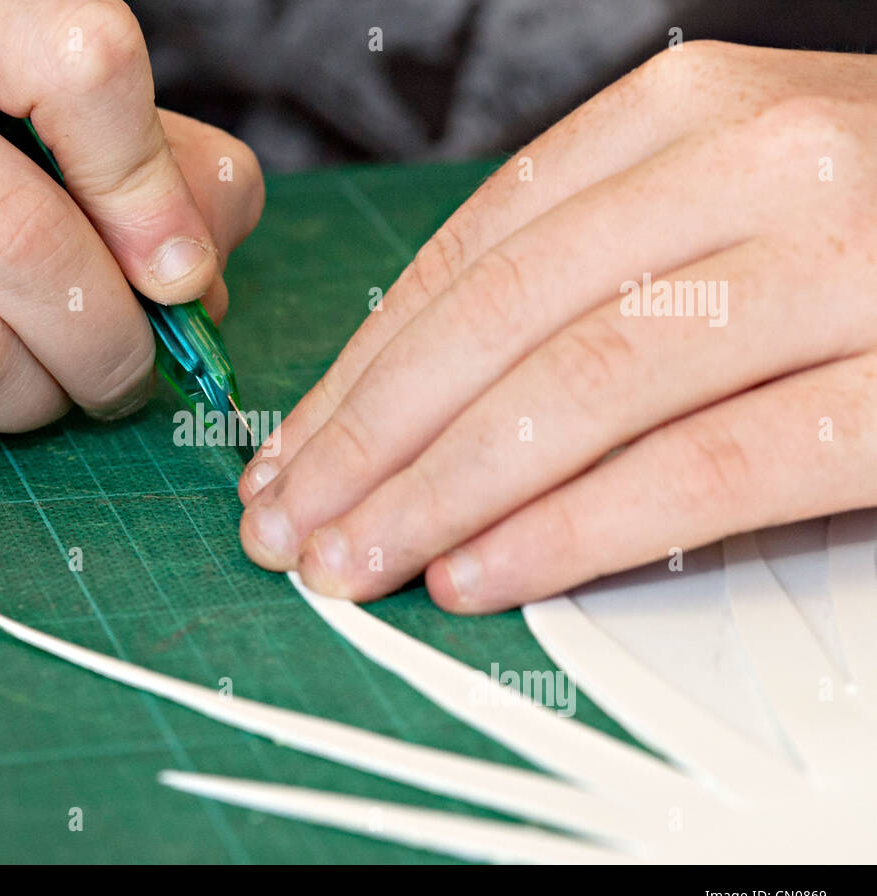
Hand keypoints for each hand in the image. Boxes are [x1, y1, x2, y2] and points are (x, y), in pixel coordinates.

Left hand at [238, 40, 876, 612]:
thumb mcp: (726, 192)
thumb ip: (595, 261)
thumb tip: (421, 383)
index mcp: (694, 109)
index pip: (474, 252)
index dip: (364, 366)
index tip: (293, 448)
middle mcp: (761, 167)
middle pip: (501, 322)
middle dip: (372, 440)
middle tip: (288, 526)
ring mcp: (843, 271)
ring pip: (578, 394)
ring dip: (438, 495)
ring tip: (353, 564)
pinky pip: (701, 474)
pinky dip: (571, 530)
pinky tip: (481, 572)